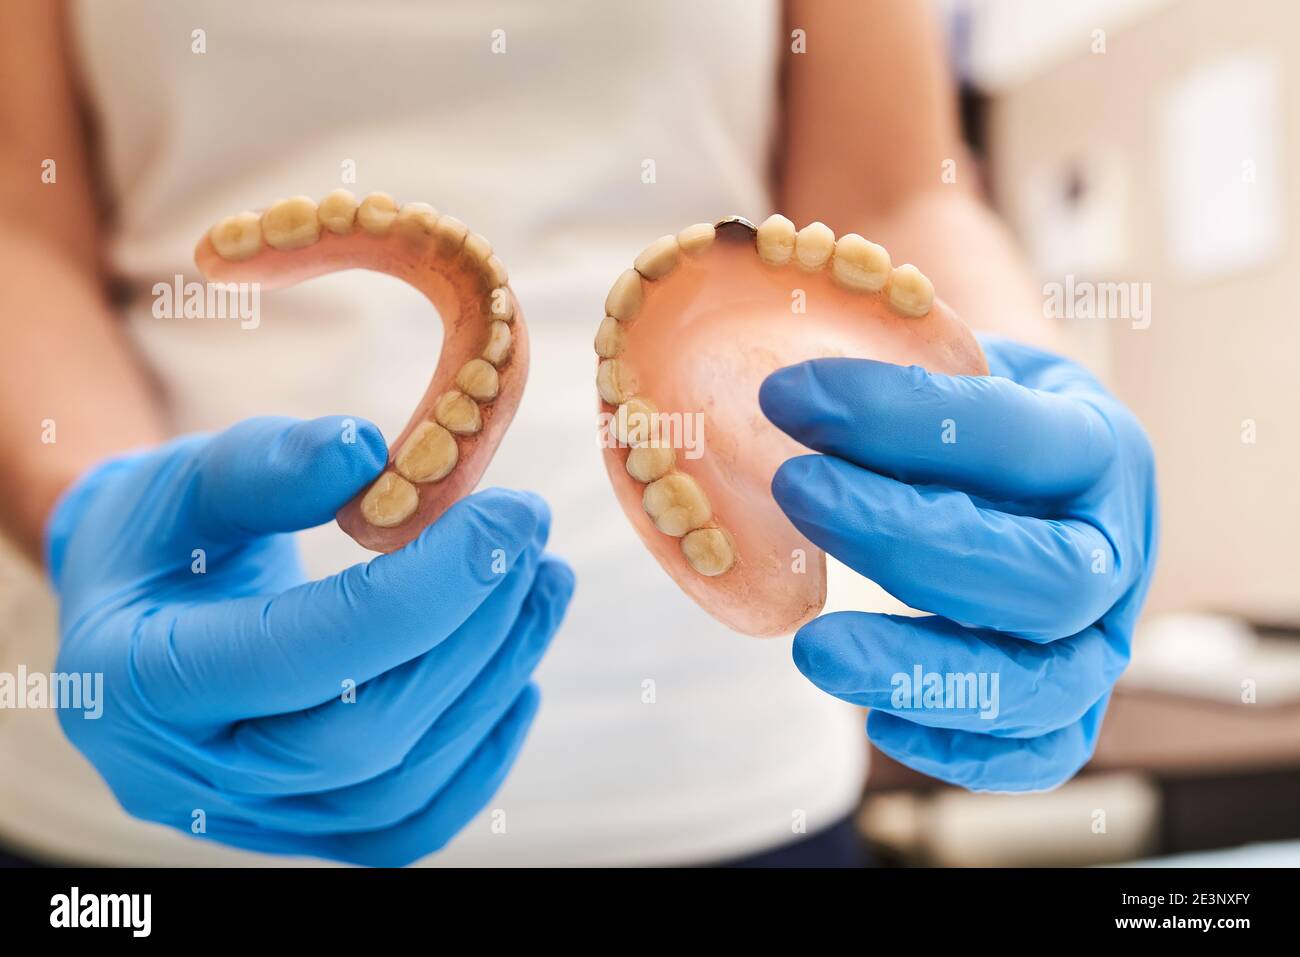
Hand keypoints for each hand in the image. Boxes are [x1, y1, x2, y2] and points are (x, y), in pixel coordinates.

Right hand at [45, 415, 572, 863]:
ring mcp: (244, 819)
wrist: (134, 612)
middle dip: (472, 636)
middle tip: (533, 547)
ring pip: (398, 786)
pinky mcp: (300, 830)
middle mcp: (182, 774)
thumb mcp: (189, 477)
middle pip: (361, 736)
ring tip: (545, 585)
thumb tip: (367, 454)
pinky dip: (478, 756)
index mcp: (135, 678)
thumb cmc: (166, 535)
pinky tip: (519, 674)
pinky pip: (405, 823)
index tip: (506, 520)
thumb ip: (268, 464)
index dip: (423, 590)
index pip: (303, 652)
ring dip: (494, 683)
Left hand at [759, 335, 1157, 790]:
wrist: (1044, 459)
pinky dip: (966, 752)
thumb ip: (908, 374)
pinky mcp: (1075, 697)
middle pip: (1044, 578)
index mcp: (1100, 446)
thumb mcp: (961, 362)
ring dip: (921, 670)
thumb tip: (791, 395)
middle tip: (794, 489)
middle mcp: (1118, 549)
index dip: (896, 417)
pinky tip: (877, 720)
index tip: (788, 396)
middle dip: (907, 541)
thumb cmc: (985, 405)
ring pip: (1043, 684)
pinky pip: (1042, 751)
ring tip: (811, 648)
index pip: (1010, 437)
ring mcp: (1104, 635)